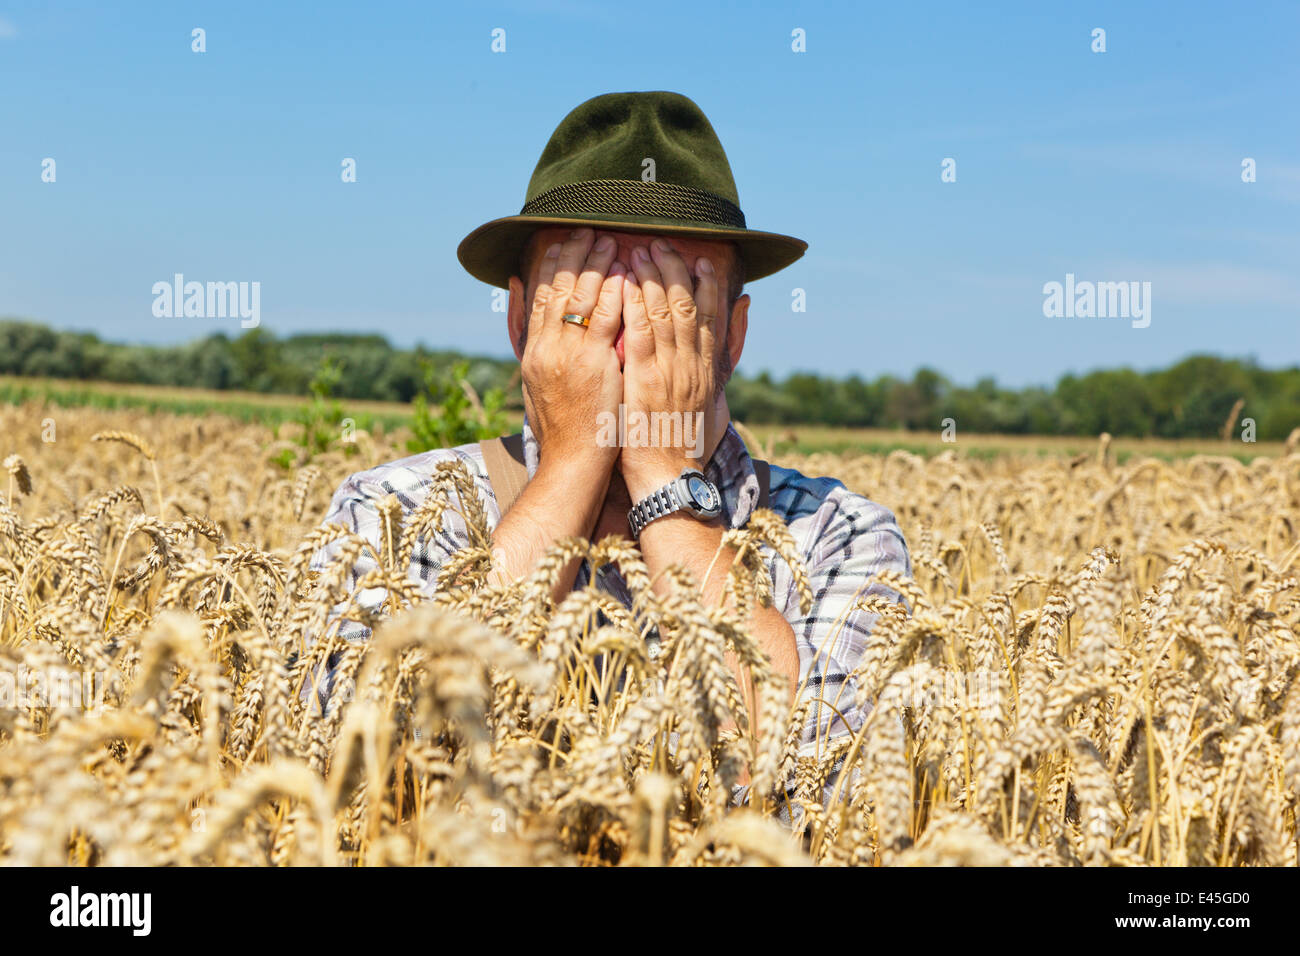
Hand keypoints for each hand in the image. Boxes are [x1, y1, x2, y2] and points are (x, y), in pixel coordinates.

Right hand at [520, 228, 626, 473]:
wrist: (570, 463)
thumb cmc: (563, 428)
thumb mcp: (537, 382)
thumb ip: (533, 340)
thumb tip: (523, 302)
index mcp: (533, 351)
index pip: (541, 295)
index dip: (553, 264)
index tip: (563, 239)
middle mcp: (547, 348)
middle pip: (558, 288)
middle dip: (574, 254)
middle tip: (589, 228)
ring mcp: (569, 355)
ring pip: (581, 298)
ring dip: (598, 266)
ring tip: (612, 242)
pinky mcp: (594, 365)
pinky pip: (606, 321)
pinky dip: (616, 295)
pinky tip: (626, 276)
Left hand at [619, 238, 719, 499]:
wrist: (670, 479)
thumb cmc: (685, 448)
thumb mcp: (715, 408)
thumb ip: (721, 374)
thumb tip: (730, 361)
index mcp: (707, 370)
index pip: (710, 316)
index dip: (705, 284)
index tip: (699, 259)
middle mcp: (692, 365)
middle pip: (687, 304)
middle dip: (674, 269)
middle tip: (661, 242)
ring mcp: (669, 371)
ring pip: (664, 312)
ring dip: (652, 277)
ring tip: (639, 250)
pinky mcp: (644, 380)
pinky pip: (639, 334)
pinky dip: (634, 305)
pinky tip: (625, 284)